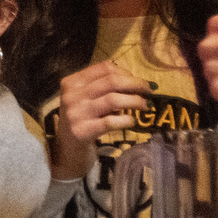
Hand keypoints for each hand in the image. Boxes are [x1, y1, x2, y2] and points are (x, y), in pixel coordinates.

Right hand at [51, 59, 150, 176]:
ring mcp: (76, 113)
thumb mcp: (85, 98)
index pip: (104, 68)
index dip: (126, 72)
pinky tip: (132, 121)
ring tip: (146, 105)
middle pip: (111, 81)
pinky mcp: (82, 131)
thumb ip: (102, 87)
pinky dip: (125, 120)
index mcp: (72, 82)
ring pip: (113, 100)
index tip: (137, 81)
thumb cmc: (81, 120)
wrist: (66, 149)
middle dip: (135, 84)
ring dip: (134, 101)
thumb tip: (135, 80)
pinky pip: (110, 122)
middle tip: (150, 90)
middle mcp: (72, 95)